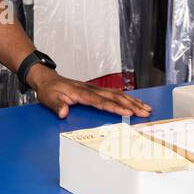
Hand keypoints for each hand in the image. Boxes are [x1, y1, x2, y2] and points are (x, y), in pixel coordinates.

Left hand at [29, 69, 152, 119]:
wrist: (47, 79)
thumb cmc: (49, 90)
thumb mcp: (49, 99)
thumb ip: (57, 106)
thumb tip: (64, 113)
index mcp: (81, 93)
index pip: (101, 101)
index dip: (115, 108)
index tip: (127, 113)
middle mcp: (91, 89)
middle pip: (115, 97)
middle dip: (131, 105)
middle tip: (145, 112)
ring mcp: (94, 89)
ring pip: (117, 94)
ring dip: (132, 101)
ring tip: (146, 108)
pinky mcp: (96, 90)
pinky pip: (114, 93)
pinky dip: (126, 98)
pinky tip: (135, 102)